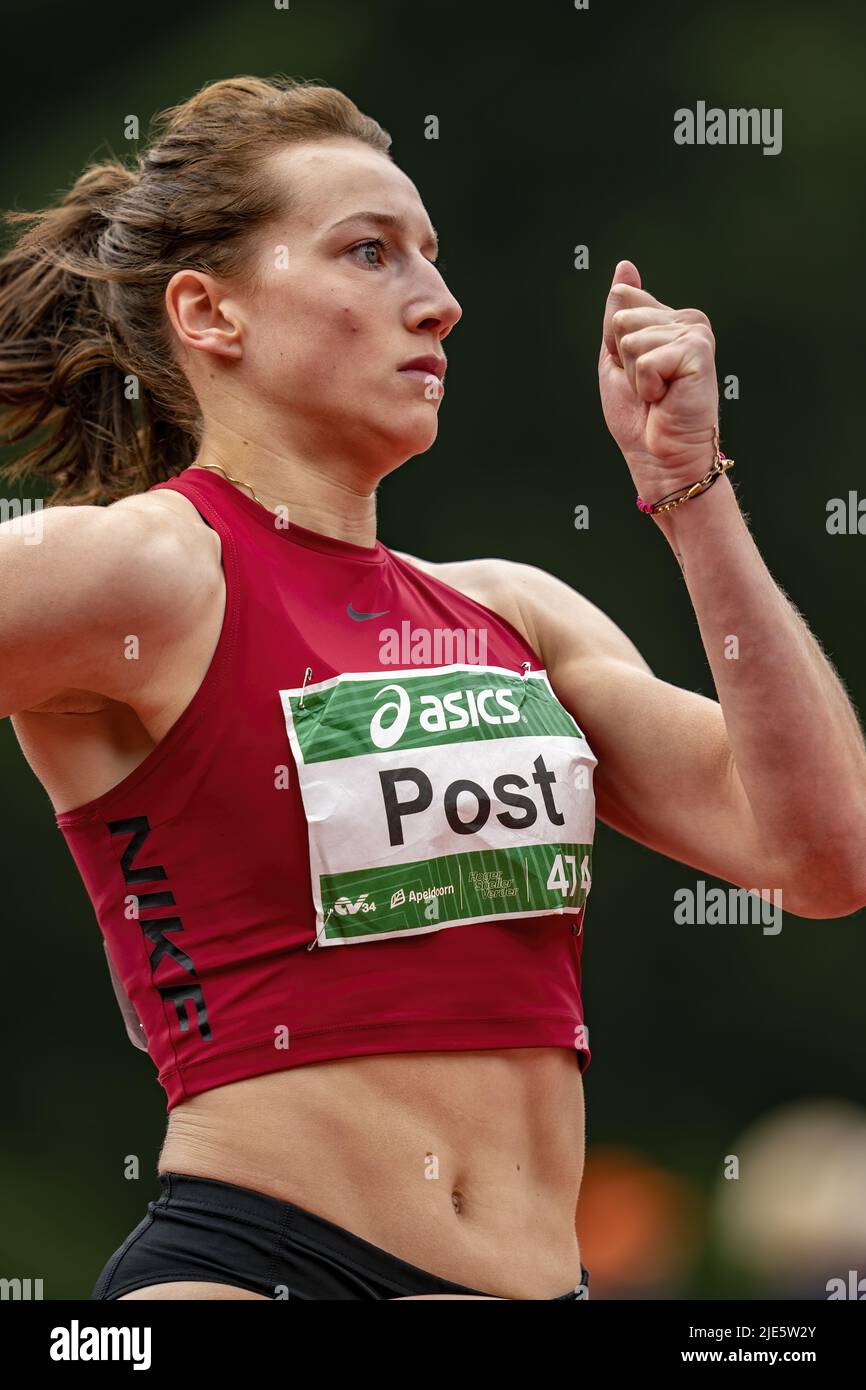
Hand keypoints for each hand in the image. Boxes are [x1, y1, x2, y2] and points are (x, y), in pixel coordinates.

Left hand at [598, 260, 719, 500]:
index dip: (615, 347)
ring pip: (631, 338)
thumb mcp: (618, 358)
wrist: (660, 456)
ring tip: (658, 395)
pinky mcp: (699, 351)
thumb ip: (619, 313)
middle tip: (648, 388)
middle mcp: (688, 320)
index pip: (622, 302)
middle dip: (624, 360)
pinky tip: (667, 398)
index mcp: (669, 319)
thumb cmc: (641, 417)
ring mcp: (696, 333)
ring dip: (636, 377)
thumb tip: (624, 267)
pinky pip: (646, 359)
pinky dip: (647, 385)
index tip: (637, 373)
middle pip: (622, 318)